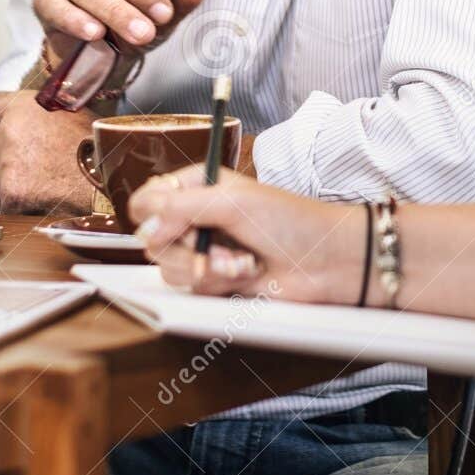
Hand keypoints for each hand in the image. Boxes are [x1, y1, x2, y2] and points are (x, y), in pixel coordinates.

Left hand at [0, 90, 93, 214]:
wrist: (115, 185)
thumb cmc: (102, 154)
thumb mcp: (74, 119)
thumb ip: (41, 121)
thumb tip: (29, 132)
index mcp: (27, 106)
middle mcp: (13, 129)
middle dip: (5, 167)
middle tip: (40, 173)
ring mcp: (9, 161)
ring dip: (15, 190)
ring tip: (52, 186)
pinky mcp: (11, 190)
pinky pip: (5, 205)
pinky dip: (22, 209)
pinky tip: (48, 201)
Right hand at [128, 166, 363, 302]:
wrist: (328, 261)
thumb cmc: (293, 221)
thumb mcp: (234, 202)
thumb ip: (183, 208)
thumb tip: (146, 227)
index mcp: (198, 186)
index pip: (148, 199)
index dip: (154, 217)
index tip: (174, 226)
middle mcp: (196, 217)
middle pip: (153, 239)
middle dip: (185, 249)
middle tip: (212, 248)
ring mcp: (205, 250)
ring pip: (169, 267)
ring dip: (204, 268)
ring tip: (240, 262)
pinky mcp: (216, 279)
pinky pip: (192, 287)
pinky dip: (217, 283)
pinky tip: (246, 273)